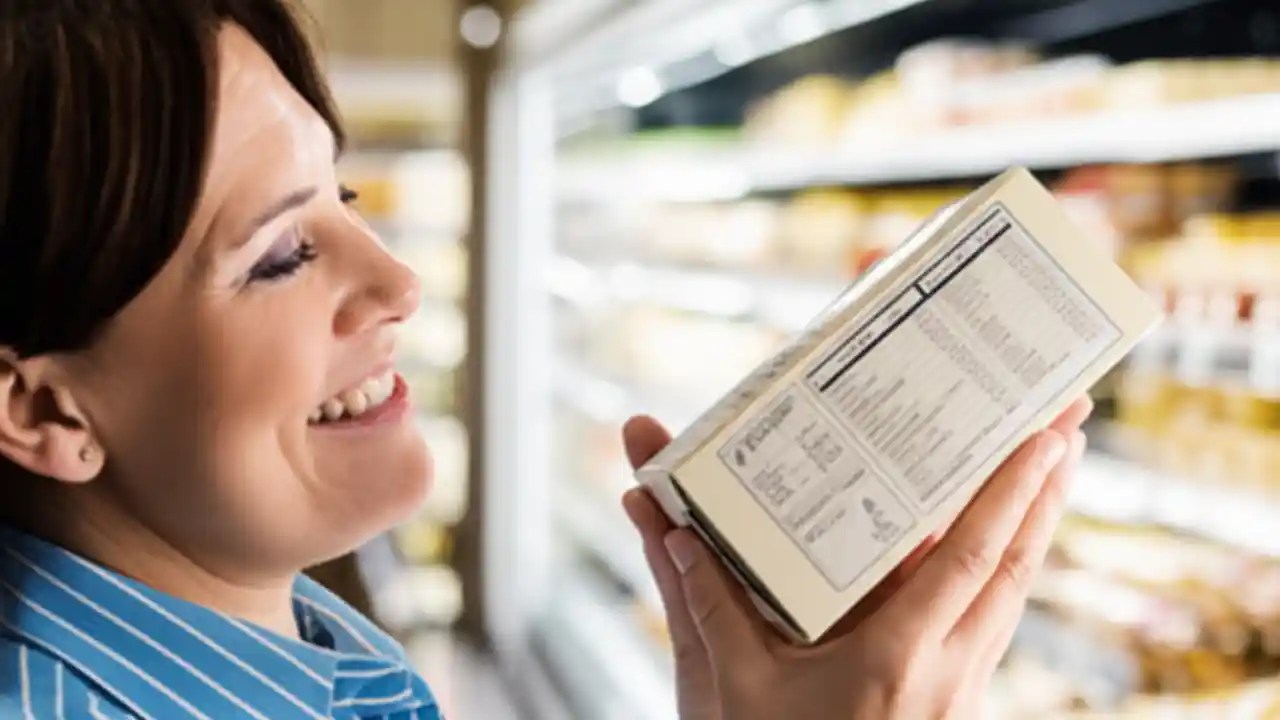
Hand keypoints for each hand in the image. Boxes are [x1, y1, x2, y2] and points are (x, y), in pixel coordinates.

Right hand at [622, 397, 1091, 719]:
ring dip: (1035, 529)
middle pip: (1013, 568)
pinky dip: (1008, 572)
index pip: (969, 561)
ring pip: (1013, 595)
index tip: (1044, 437)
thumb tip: (677, 534)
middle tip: (1067, 425)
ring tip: (1051, 472)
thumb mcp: (736, 685)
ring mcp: (959, 689)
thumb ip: (708, 605)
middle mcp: (945, 670)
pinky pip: (995, 622)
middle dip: (1044, 493)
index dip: (1010, 496)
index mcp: (896, 656)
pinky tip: (1002, 551)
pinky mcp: (955, 700)